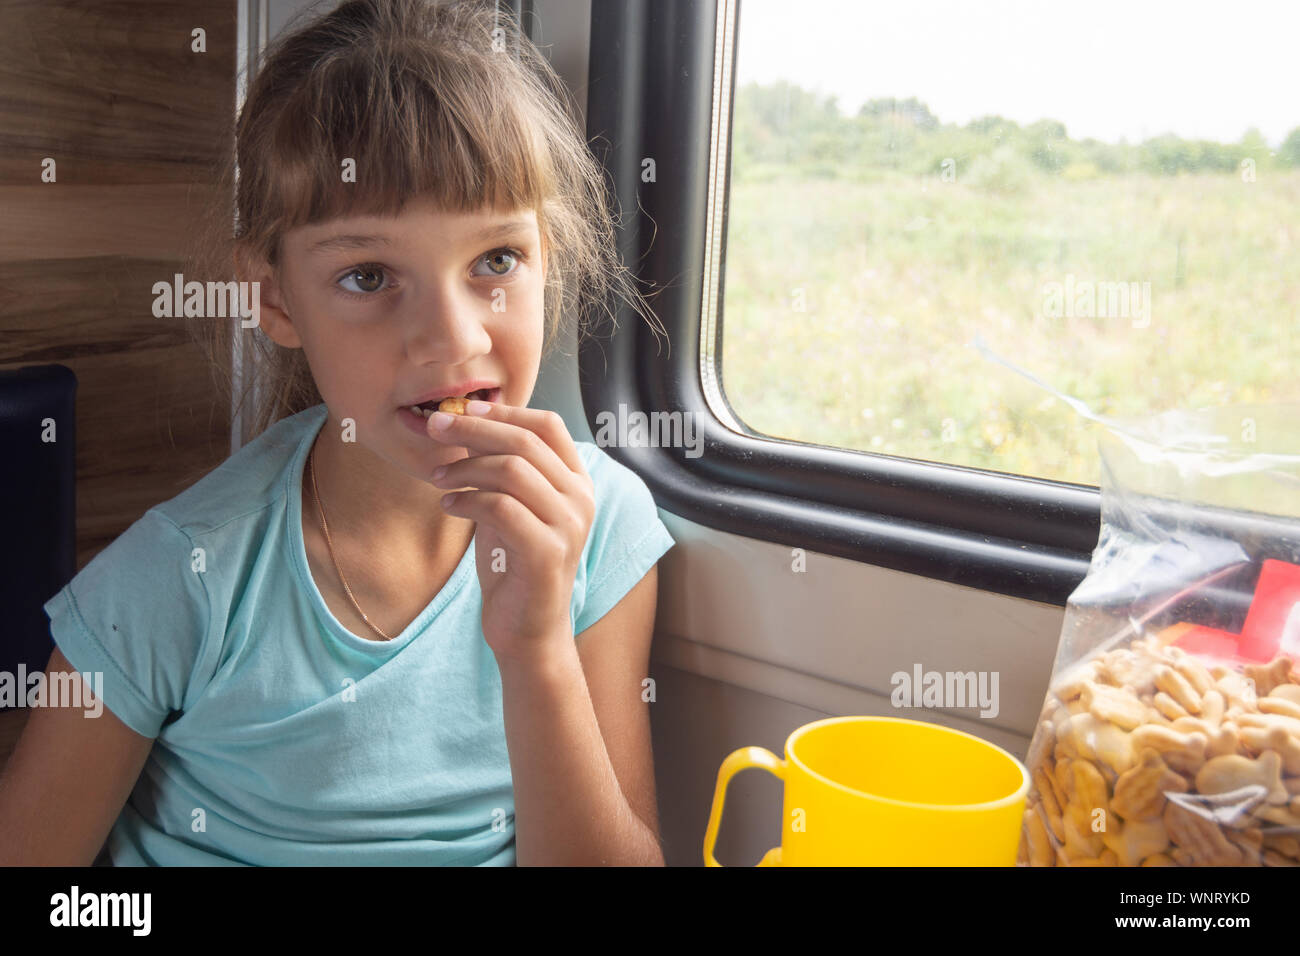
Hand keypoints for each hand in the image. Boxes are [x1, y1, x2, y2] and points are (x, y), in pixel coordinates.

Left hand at [426, 401, 593, 662]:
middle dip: (473, 430)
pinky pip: (501, 508)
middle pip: (525, 442)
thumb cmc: (513, 566)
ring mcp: (568, 526)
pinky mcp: (547, 552)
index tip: (463, 411)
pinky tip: (448, 506)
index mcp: (577, 482)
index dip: (504, 412)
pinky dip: (467, 501)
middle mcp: (580, 499)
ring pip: (512, 470)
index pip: (548, 425)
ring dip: (465, 468)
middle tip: (435, 427)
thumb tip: (462, 426)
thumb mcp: (508, 506)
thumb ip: (498, 469)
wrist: (527, 631)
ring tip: (438, 480)